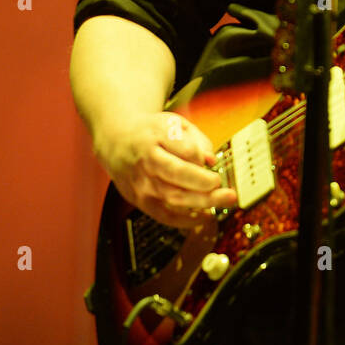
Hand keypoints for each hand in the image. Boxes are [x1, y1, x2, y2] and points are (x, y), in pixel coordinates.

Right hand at [94, 111, 237, 228]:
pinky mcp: (140, 200)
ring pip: (174, 198)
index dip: (202, 157)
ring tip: (224, 201)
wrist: (116, 141)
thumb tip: (211, 160)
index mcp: (156, 137)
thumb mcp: (174, 123)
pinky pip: (164, 215)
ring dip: (203, 202)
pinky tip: (204, 217)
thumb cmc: (150, 132)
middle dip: (206, 184)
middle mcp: (147, 161)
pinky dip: (185, 220)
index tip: (213, 161)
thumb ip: (196, 139)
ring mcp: (142, 183)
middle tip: (228, 190)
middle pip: (179, 176)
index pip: (185, 149)